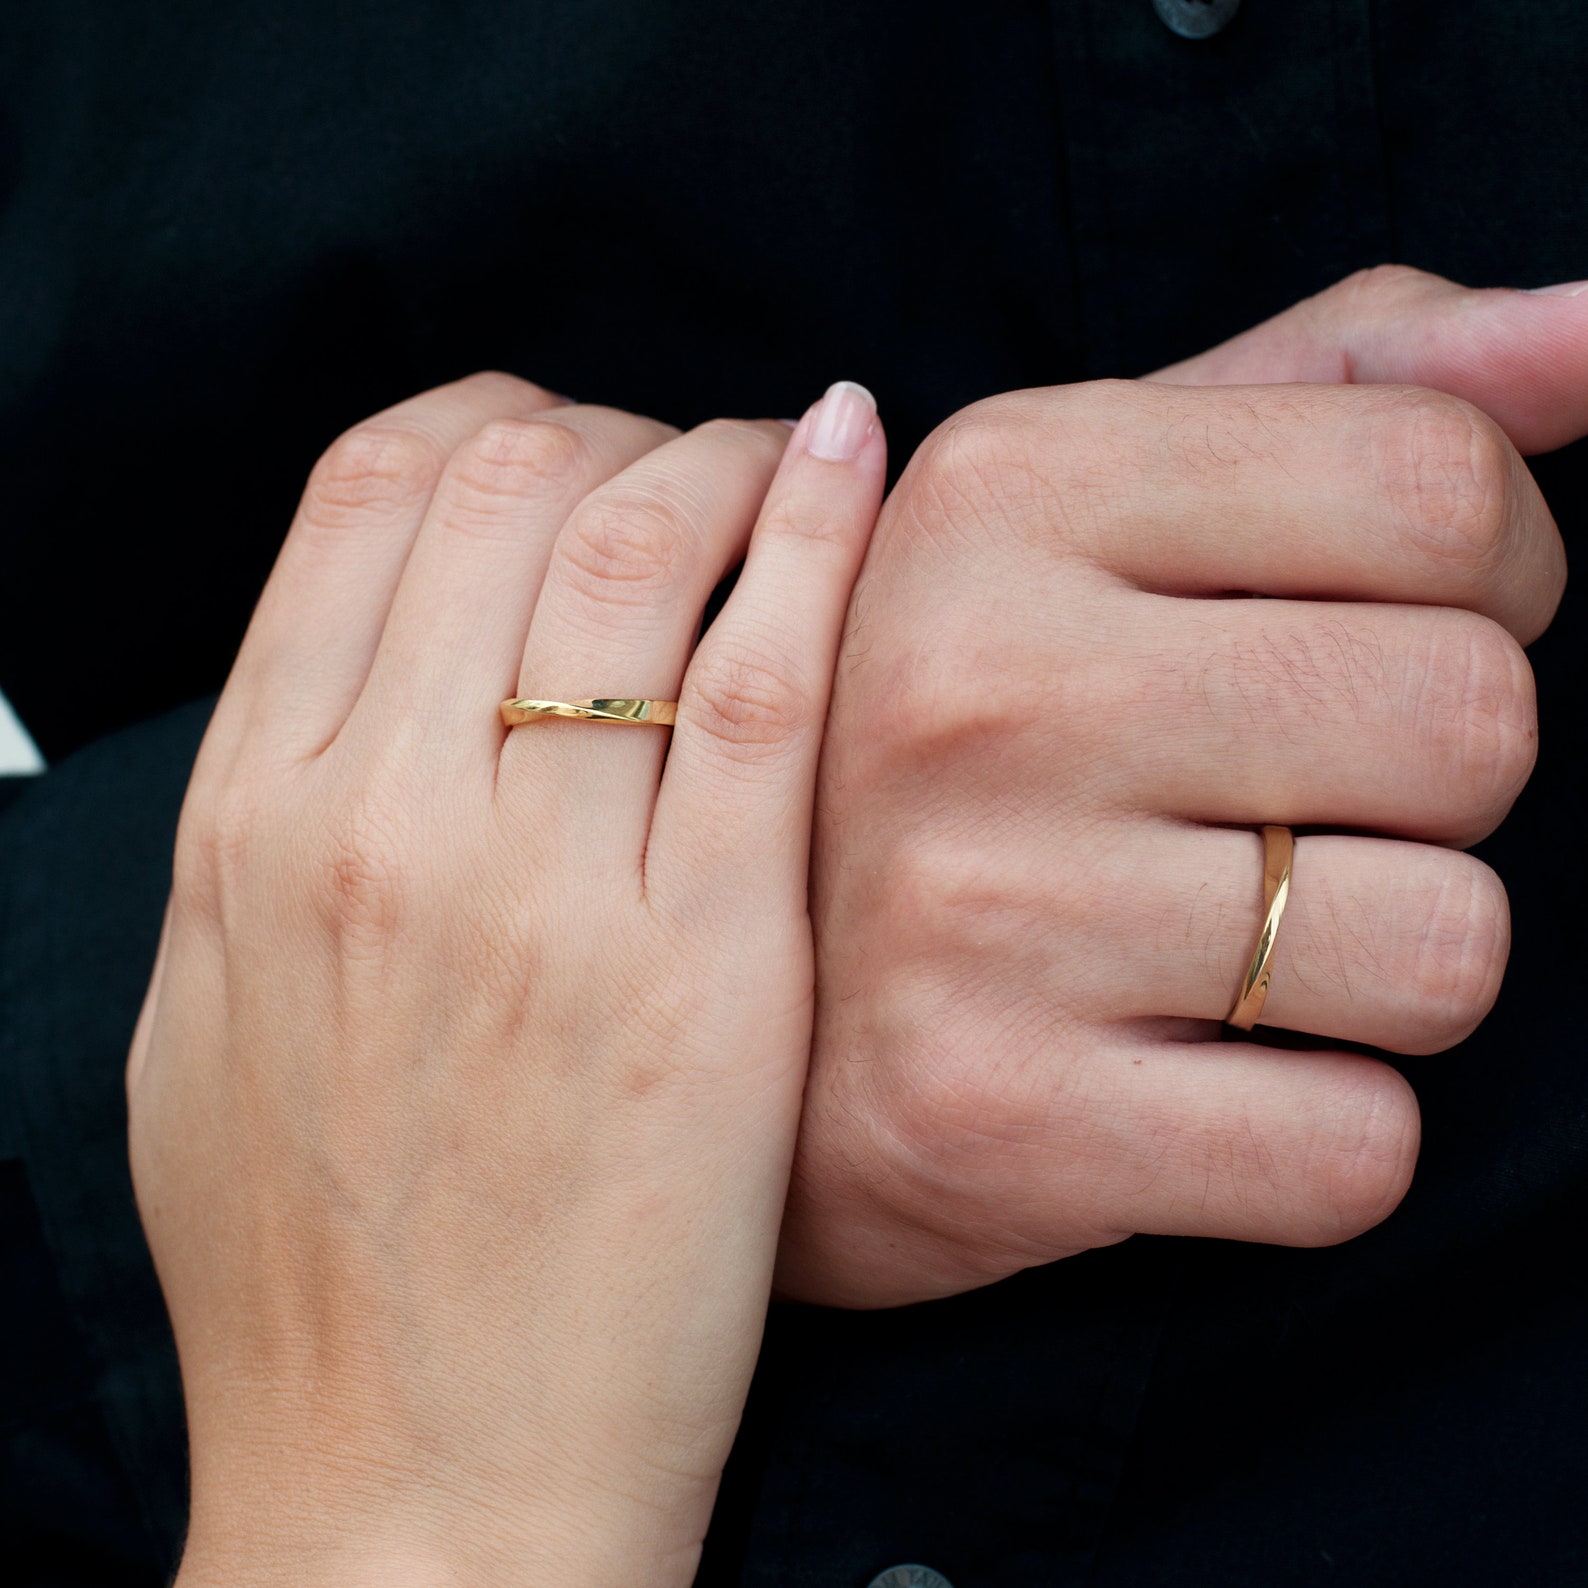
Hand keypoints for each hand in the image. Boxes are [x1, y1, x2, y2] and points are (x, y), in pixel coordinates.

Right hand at [126, 375, 884, 1583]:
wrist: (418, 1490)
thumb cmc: (320, 1273)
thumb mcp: (216, 1019)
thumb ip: (284, 824)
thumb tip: (374, 674)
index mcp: (250, 820)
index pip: (364, 496)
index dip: (485, 428)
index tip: (565, 449)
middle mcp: (379, 820)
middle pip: (507, 487)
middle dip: (614, 428)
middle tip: (690, 464)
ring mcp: (543, 890)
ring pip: (638, 550)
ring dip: (724, 460)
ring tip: (783, 463)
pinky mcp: (705, 968)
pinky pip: (762, 684)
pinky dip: (816, 537)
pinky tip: (852, 457)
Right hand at [778, 266, 1582, 1307]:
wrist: (742, 994)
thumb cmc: (959, 730)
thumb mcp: (1093, 506)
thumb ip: (1345, 383)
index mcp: (1000, 492)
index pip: (1446, 490)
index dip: (1487, 576)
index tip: (1373, 631)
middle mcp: (971, 686)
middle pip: (1473, 720)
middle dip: (1426, 780)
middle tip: (1276, 805)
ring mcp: (974, 912)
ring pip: (1445, 948)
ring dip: (1385, 961)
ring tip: (1227, 941)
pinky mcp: (995, 1119)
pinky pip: (1353, 1150)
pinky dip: (1319, 1129)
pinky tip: (1194, 1078)